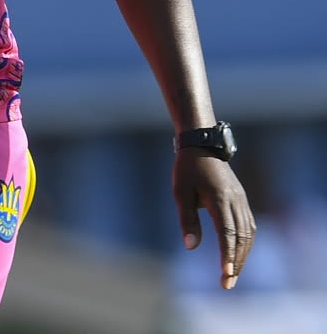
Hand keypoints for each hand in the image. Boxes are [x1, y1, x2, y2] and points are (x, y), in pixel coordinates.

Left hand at [173, 150, 254, 288]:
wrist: (202, 145)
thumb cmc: (186, 169)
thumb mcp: (180, 192)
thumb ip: (187, 219)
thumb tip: (191, 247)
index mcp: (219, 199)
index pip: (227, 233)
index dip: (227, 255)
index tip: (225, 273)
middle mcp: (235, 202)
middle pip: (241, 239)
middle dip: (235, 263)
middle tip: (226, 283)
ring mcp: (241, 201)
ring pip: (248, 234)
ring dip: (242, 255)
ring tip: (231, 274)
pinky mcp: (241, 200)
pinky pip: (248, 226)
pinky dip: (245, 243)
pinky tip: (238, 254)